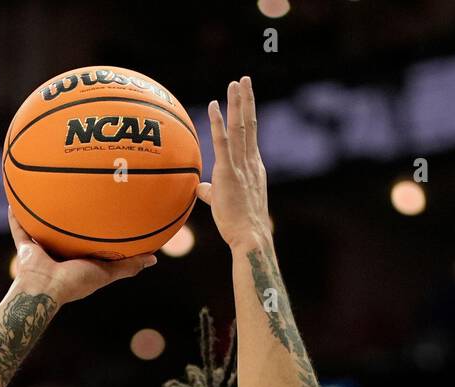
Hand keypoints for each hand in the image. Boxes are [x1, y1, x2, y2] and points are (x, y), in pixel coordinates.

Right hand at [7, 206, 156, 304]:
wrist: (44, 290)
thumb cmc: (75, 283)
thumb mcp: (106, 273)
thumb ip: (128, 266)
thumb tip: (154, 258)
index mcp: (77, 262)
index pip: (88, 243)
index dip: (94, 231)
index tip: (105, 214)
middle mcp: (58, 256)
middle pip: (64, 234)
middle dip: (69, 219)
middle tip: (77, 196)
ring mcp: (40, 252)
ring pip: (41, 229)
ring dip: (41, 214)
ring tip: (46, 192)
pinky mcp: (24, 248)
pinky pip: (19, 228)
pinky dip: (16, 216)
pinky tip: (17, 196)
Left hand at [197, 76, 270, 251]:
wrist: (250, 238)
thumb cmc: (238, 226)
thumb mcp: (225, 204)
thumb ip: (213, 192)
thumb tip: (201, 188)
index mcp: (253, 167)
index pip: (250, 135)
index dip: (248, 115)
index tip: (246, 97)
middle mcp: (251, 162)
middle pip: (249, 124)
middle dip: (246, 100)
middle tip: (244, 80)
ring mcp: (242, 166)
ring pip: (240, 128)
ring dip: (236, 103)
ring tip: (235, 83)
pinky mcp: (229, 173)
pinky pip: (223, 142)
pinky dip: (218, 122)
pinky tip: (214, 105)